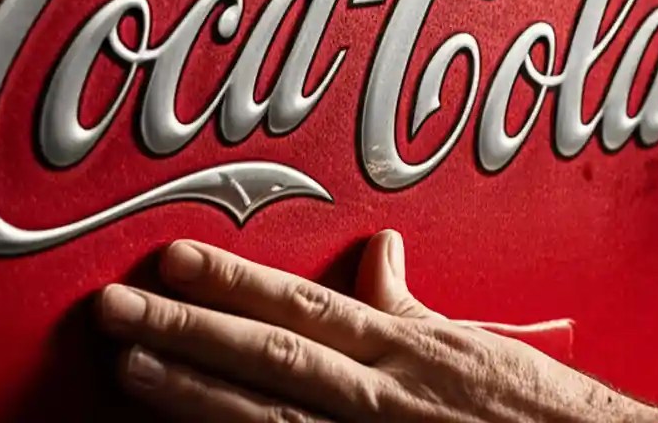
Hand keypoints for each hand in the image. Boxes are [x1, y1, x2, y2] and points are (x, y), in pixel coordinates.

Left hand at [96, 230, 657, 421]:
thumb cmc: (546, 416)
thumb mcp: (478, 344)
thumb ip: (412, 305)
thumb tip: (375, 253)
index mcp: (410, 353)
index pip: (303, 305)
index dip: (232, 282)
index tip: (171, 260)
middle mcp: (386, 401)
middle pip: (268, 358)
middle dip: (186, 332)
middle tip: (112, 310)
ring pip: (269, 420)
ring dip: (194, 395)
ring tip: (130, 369)